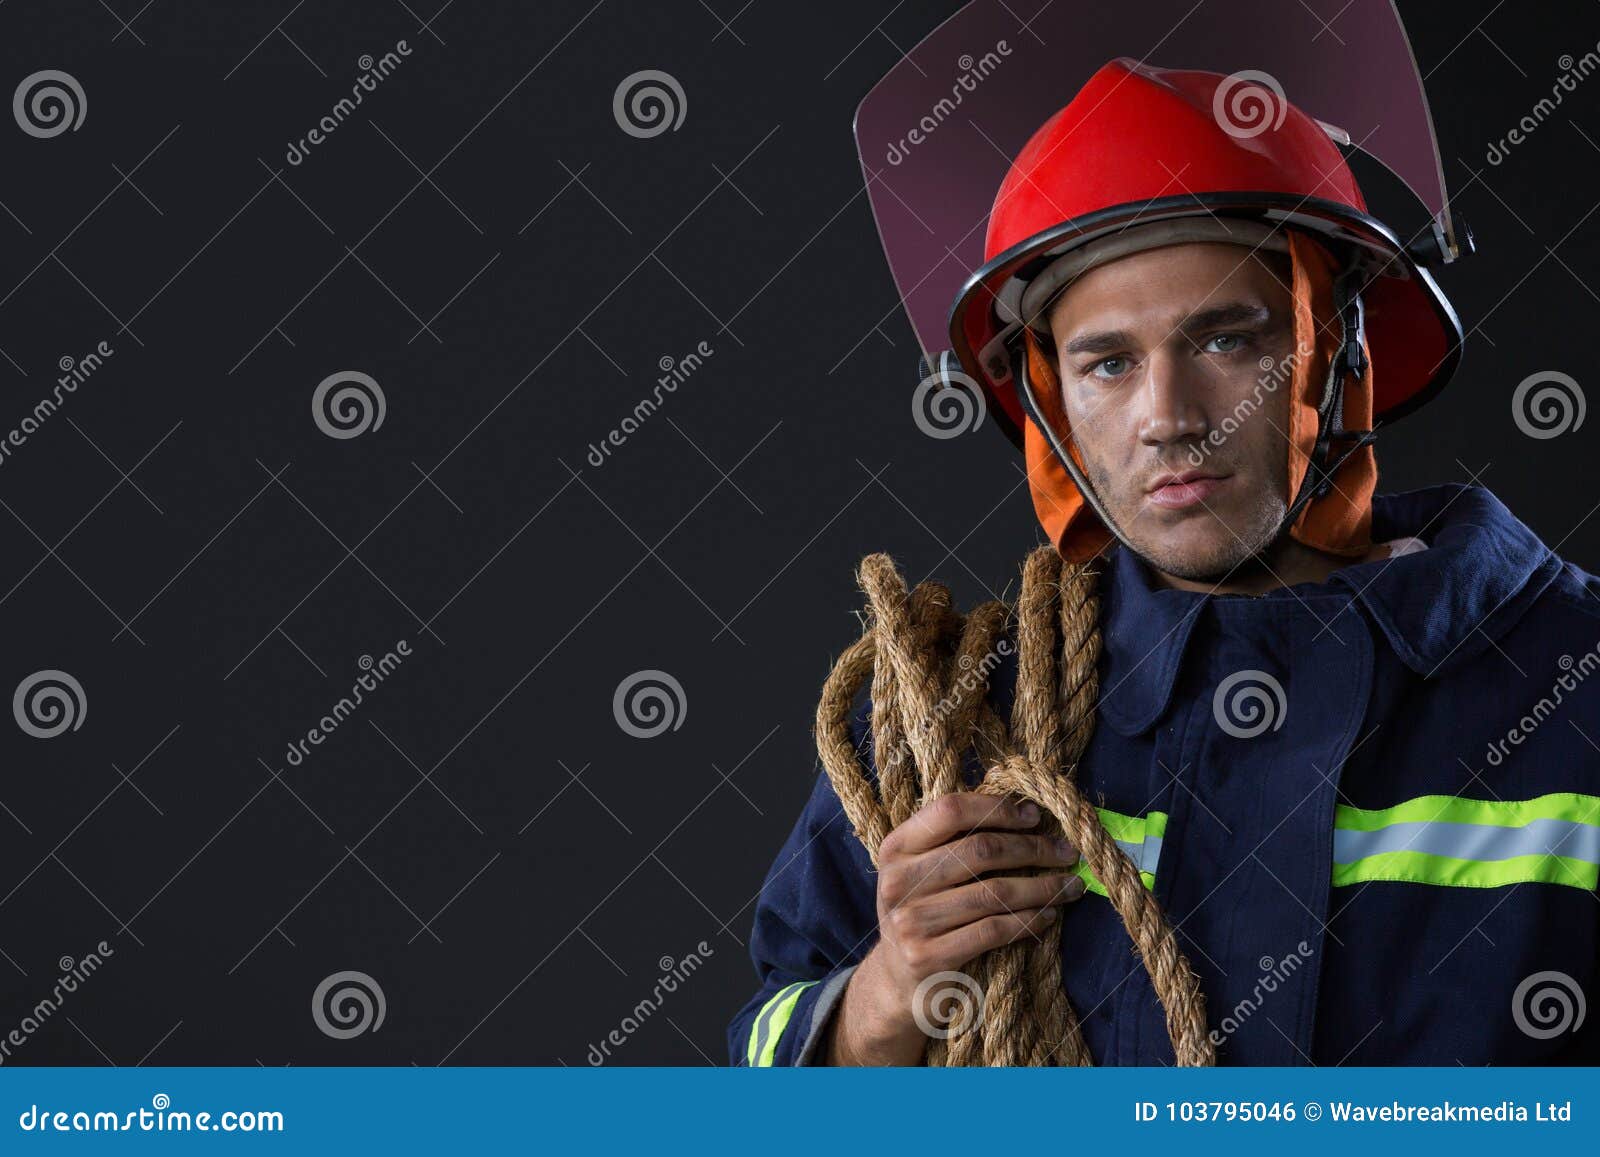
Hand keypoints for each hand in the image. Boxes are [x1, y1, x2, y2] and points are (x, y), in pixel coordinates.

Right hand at [825, 792, 1083, 1064]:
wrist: (898, 982)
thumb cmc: (924, 915)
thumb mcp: (924, 872)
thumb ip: (956, 842)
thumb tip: (1028, 815)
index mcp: (895, 847)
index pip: (950, 810)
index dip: (997, 809)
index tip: (1035, 817)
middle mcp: (897, 881)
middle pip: (980, 850)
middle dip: (1033, 848)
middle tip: (1066, 853)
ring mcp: (910, 921)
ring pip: (994, 892)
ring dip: (1042, 887)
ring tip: (1071, 886)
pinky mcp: (927, 957)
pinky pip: (993, 930)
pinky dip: (1029, 920)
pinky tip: (1049, 916)